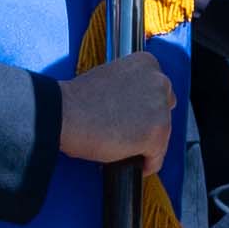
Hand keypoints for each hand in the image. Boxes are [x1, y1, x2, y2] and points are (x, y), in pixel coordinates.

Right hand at [56, 53, 175, 164]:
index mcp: (147, 63)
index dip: (146, 107)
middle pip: (164, 111)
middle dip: (150, 123)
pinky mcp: (157, 134)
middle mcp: (160, 82)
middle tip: (129, 133)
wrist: (64, 113)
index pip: (158, 90)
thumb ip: (130, 87)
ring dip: (147, 144)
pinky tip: (132, 163)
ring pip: (162, 135)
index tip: (134, 117)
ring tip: (126, 149)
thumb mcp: (111, 77)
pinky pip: (157, 157)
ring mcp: (160, 108)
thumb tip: (135, 108)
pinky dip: (146, 164)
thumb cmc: (78, 99)